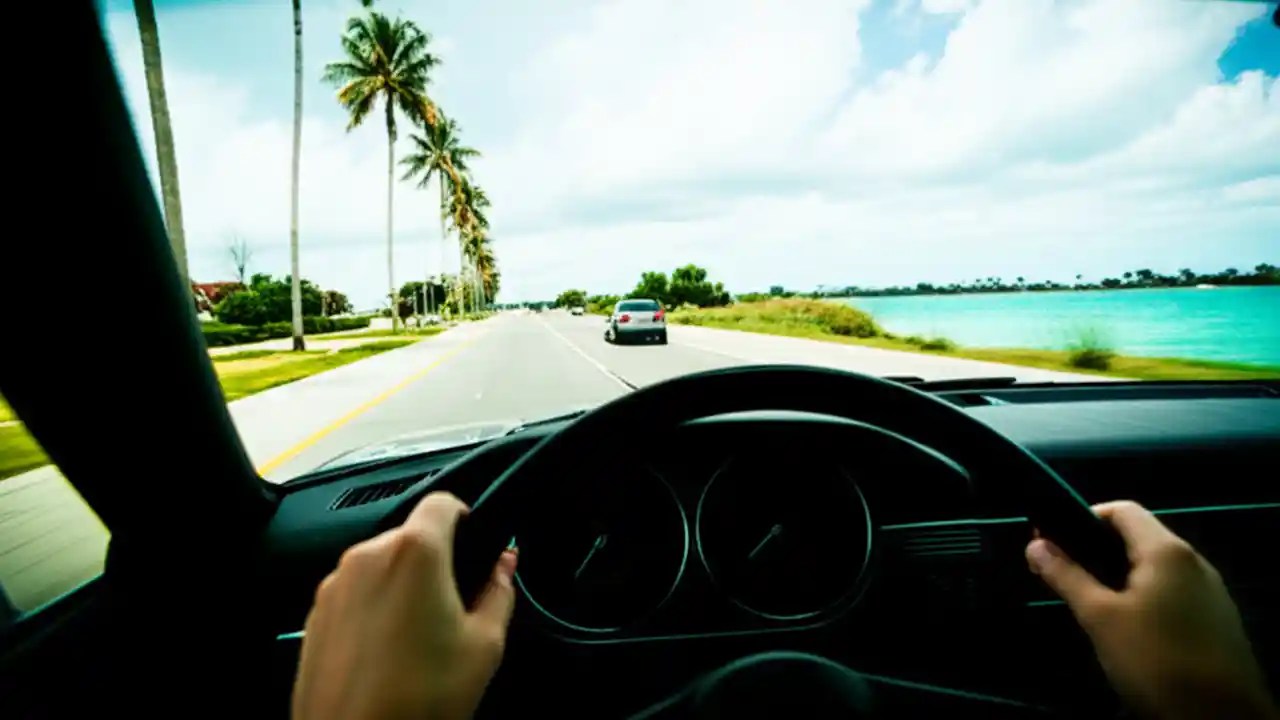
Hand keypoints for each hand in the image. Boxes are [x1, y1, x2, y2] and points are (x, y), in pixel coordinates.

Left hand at [292, 492, 518, 719]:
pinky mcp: (315, 615)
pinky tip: (390, 655)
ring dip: (403, 588)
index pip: (443, 501)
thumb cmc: (417, 701)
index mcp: (414, 553)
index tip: (475, 540)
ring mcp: (335, 587)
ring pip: (382, 567)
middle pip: (411, 538)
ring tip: (420, 641)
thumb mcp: (484, 645)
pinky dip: (375, 611)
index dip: (466, 516)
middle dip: (436, 564)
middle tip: (456, 609)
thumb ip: (500, 591)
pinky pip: (355, 595)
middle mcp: (367, 557)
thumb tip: (505, 566)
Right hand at [1026, 501, 1275, 719]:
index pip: (1122, 510)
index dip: (1083, 518)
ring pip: (1155, 568)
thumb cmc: (1155, 660)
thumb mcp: (1100, 618)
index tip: (1053, 543)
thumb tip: (1035, 543)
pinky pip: (1173, 592)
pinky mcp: (1216, 619)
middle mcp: (1194, 562)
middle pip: (1138, 538)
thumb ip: (1066, 576)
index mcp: (1167, 551)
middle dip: (1098, 551)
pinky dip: (1145, 597)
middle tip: (1066, 577)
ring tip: (1092, 605)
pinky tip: (1129, 629)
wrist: (1220, 718)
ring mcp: (1210, 591)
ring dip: (1121, 577)